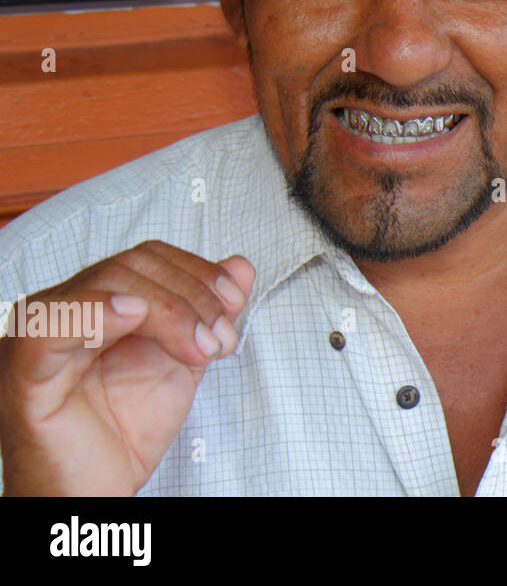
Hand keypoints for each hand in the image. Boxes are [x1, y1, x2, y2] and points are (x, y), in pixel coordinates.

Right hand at [0, 241, 254, 494]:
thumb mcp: (183, 360)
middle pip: (131, 266)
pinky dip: (96, 311)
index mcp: (95, 302)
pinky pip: (50, 326)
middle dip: (191, 296)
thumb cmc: (125, 430)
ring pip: (104, 284)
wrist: (96, 490)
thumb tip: (240, 266)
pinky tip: (132, 316)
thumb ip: (208, 312)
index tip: (233, 301)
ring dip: (169, 309)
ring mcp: (37, 337)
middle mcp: (62, 310)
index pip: (147, 257)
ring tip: (199, 349)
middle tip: (218, 339)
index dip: (197, 271)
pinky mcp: (25, 373)